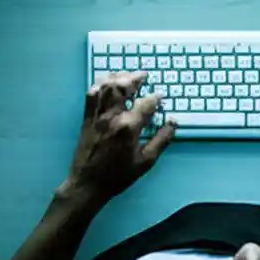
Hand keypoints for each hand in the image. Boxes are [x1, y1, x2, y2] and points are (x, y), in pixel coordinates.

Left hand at [59, 71, 177, 207]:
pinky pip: (92, 94)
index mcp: (128, 128)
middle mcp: (111, 117)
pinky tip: (107, 82)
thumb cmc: (118, 175)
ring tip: (127, 75)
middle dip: (134, 78)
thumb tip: (173, 122)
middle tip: (144, 75)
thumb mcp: (146, 162)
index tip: (161, 97)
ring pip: (105, 87)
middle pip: (122, 87)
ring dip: (117, 77)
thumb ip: (161, 140)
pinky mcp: (86, 118)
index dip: (155, 98)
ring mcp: (96, 115)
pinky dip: (100, 84)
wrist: (87, 184)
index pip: (145, 104)